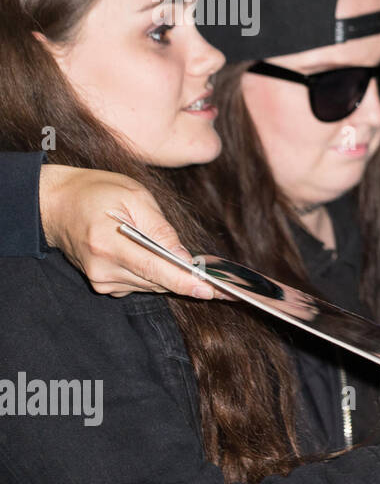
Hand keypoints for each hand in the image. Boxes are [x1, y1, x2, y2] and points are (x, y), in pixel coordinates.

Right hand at [39, 165, 212, 297]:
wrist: (57, 204)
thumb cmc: (97, 193)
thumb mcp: (135, 197)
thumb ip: (161, 229)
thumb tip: (185, 258)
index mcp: (109, 244)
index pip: (155, 270)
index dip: (186, 282)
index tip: (211, 291)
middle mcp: (103, 269)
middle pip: (158, 282)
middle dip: (188, 279)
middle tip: (218, 278)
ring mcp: (100, 280)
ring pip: (152, 286)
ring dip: (171, 275)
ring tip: (186, 261)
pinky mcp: (102, 284)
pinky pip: (140, 284)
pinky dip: (154, 274)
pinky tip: (154, 256)